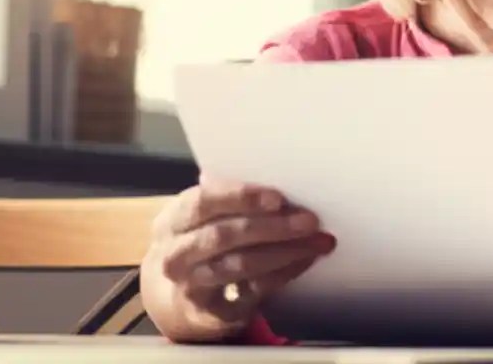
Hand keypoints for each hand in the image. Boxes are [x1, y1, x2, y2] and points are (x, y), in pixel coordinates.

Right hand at [140, 174, 335, 341]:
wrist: (181, 293)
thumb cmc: (204, 238)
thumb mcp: (208, 215)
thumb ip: (233, 198)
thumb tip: (281, 179)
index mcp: (174, 220)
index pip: (203, 202)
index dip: (240, 198)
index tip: (278, 198)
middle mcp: (176, 255)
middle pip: (223, 236)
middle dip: (272, 227)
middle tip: (310, 220)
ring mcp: (190, 286)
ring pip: (240, 266)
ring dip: (285, 252)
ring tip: (318, 242)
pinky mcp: (211, 313)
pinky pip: (252, 293)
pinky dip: (282, 275)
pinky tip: (305, 261)